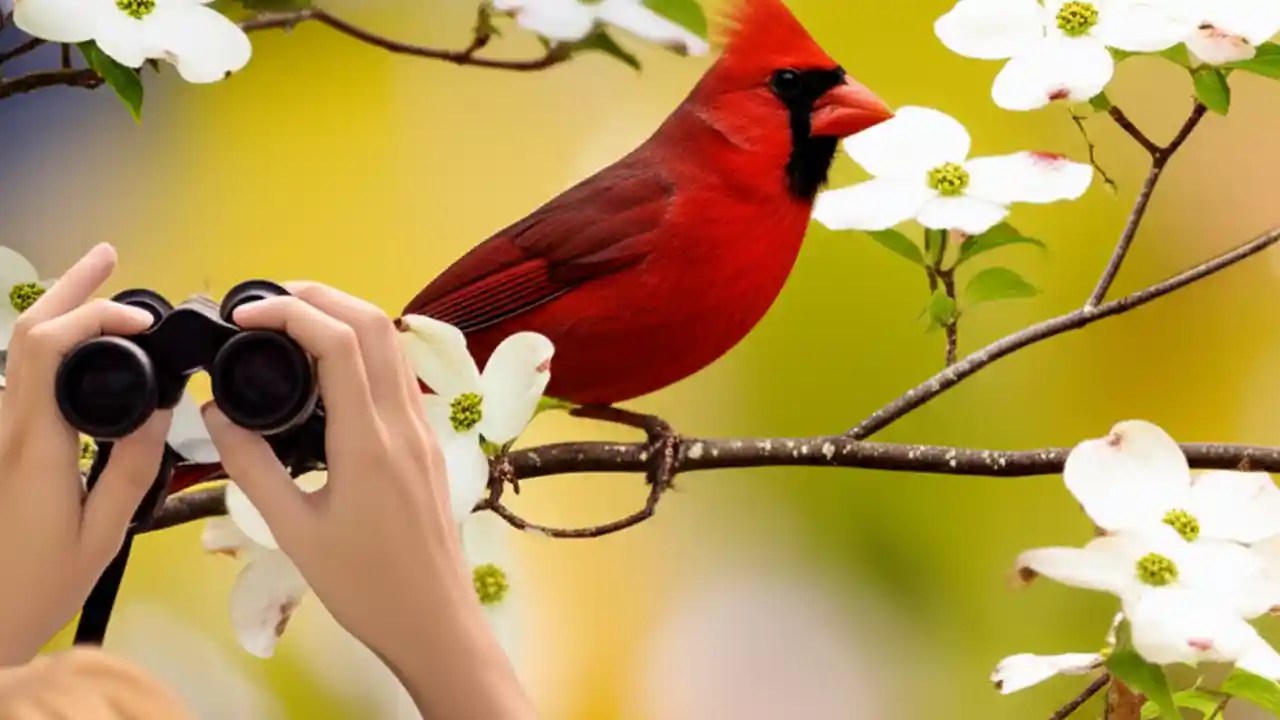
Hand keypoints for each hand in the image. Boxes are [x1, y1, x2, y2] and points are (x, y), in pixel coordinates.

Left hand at [0, 244, 172, 663]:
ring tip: (96, 289)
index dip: (95, 316)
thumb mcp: (103, 533)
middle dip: (69, 288)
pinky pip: (18, 380)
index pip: (50, 349)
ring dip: (55, 312)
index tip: (143, 323)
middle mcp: (5, 429)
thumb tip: (163, 408)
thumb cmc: (38, 587)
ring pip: (16, 353)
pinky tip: (75, 349)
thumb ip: (134, 467)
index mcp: (34, 445)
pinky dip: (48, 348)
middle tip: (108, 256)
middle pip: (26, 334)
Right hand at [201, 282, 533, 718]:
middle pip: (374, 323)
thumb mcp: (293, 532)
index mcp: (369, 442)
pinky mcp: (427, 442)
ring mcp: (423, 430)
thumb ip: (250, 468)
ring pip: (393, 345)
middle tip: (265, 304)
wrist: (435, 621)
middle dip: (319, 296)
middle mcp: (404, 423)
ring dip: (344, 317)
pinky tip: (328, 370)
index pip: (339, 341)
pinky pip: (399, 374)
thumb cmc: (364, 586)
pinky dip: (364, 350)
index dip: (290, 309)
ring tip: (290, 326)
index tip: (244, 313)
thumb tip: (215, 413)